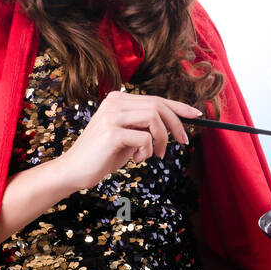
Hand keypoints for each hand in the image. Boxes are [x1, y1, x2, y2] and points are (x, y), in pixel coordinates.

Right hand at [57, 90, 201, 191]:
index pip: (155, 99)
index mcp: (117, 100)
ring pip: (154, 118)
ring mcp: (112, 116)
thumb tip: (174, 124)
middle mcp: (114, 102)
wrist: (74, 171)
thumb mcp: (127, 136)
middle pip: (158, 106)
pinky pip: (145, 138)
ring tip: (156, 155)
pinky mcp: (112, 133)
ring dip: (162, 139)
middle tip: (183, 142)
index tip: (196, 115)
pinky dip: (148, 151)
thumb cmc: (102, 155)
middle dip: (176, 125)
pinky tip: (136, 159)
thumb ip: (143, 126)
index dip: (179, 106)